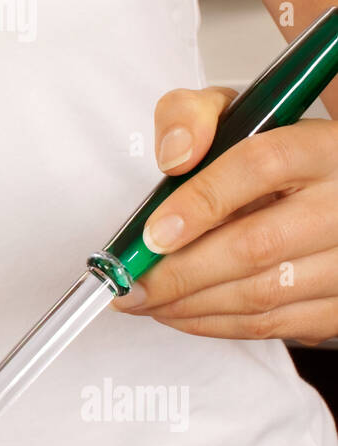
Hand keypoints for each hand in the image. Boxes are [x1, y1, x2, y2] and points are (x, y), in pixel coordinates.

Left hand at [112, 86, 337, 344]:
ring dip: (187, 305)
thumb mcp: (237, 119)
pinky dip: (214, 324)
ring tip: (145, 301)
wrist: (327, 197)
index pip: (262, 165)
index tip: (151, 235)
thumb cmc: (275, 162)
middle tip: (130, 285)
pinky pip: (272, 325)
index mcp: (323, 147)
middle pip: (257, 245)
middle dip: (178, 273)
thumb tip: (175, 154)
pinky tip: (179, 313)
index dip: (199, 203)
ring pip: (261, 293)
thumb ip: (194, 117)